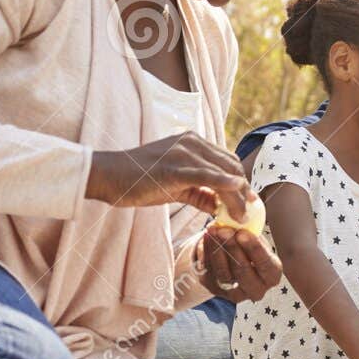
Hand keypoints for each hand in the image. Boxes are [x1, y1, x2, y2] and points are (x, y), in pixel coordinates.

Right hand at [88, 132, 250, 218]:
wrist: (109, 176)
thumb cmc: (140, 181)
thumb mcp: (176, 185)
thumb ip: (200, 193)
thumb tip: (220, 208)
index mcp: (193, 142)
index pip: (228, 161)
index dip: (242, 181)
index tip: (248, 201)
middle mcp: (192, 142)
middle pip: (231, 167)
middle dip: (244, 191)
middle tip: (248, 212)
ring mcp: (183, 152)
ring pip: (223, 173)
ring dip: (237, 197)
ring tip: (240, 216)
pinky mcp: (175, 167)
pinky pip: (207, 176)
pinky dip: (225, 186)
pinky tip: (238, 196)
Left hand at [196, 225, 280, 301]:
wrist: (234, 259)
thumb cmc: (250, 247)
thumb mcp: (255, 240)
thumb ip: (250, 234)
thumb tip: (236, 223)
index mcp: (272, 275)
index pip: (265, 264)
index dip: (254, 249)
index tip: (242, 233)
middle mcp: (256, 289)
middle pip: (243, 270)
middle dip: (232, 247)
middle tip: (224, 230)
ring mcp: (235, 293)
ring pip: (223, 272)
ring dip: (216, 248)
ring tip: (213, 230)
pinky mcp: (215, 289)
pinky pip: (209, 272)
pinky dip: (206, 252)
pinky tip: (207, 237)